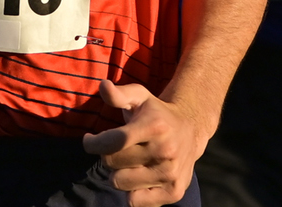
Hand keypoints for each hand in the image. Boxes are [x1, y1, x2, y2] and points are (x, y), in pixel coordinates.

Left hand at [82, 80, 207, 205]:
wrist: (191, 130)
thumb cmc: (156, 113)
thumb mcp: (139, 97)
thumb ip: (118, 94)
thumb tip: (103, 86)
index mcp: (154, 127)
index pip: (113, 142)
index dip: (93, 143)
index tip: (90, 140)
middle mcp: (165, 151)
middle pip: (112, 163)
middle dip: (108, 155)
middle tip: (119, 148)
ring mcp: (170, 174)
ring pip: (119, 183)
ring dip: (118, 173)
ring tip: (130, 162)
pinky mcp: (174, 192)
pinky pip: (134, 201)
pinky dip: (131, 191)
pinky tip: (139, 177)